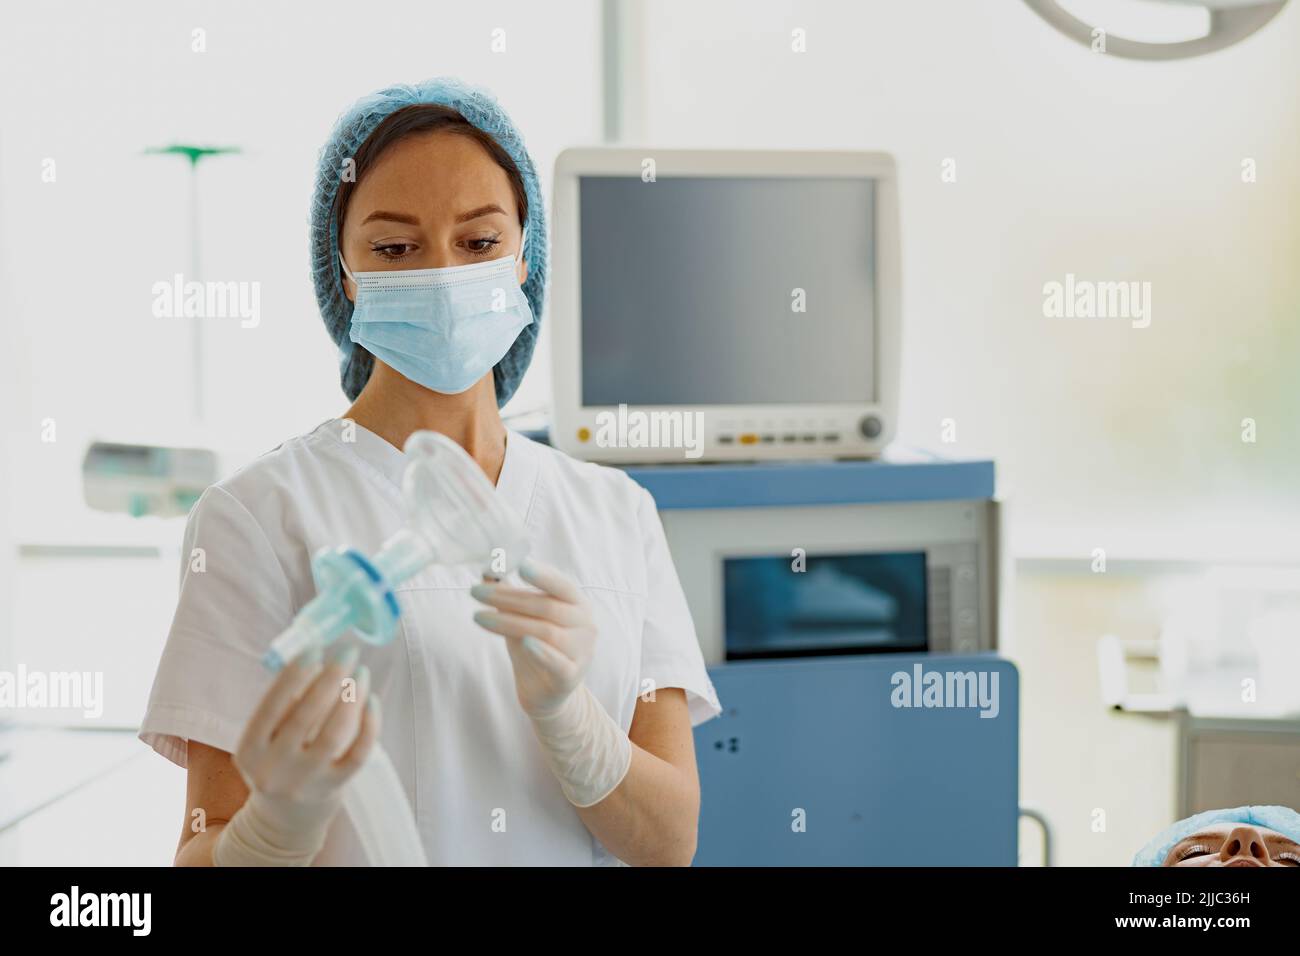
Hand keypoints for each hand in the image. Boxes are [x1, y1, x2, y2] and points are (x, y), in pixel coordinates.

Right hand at [215, 643, 379, 865]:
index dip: (292, 676)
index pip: (270, 708)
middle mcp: (273, 769)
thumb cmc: (279, 761)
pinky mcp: (333, 789)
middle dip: (329, 678)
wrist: (284, 820)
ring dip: (351, 697)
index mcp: (249, 750)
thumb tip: (318, 660)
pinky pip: (358, 753)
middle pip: (305, 717)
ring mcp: (305, 782)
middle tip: (347, 652)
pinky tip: (372, 700)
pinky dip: (369, 724)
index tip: (314, 649)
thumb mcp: (267, 738)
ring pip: (334, 734)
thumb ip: (286, 704)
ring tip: (361, 673)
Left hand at [471, 558, 595, 718]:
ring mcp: (582, 652)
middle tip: (476, 592)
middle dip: (508, 597)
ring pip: (546, 632)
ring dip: (508, 621)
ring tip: (478, 616)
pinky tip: (524, 642)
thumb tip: (488, 569)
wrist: (546, 693)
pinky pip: (557, 663)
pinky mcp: (571, 678)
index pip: (562, 585)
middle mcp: (586, 625)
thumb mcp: (521, 618)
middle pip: (547, 607)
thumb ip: (509, 594)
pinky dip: (541, 652)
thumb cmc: (534, 647)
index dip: (543, 575)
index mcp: (578, 605)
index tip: (519, 565)